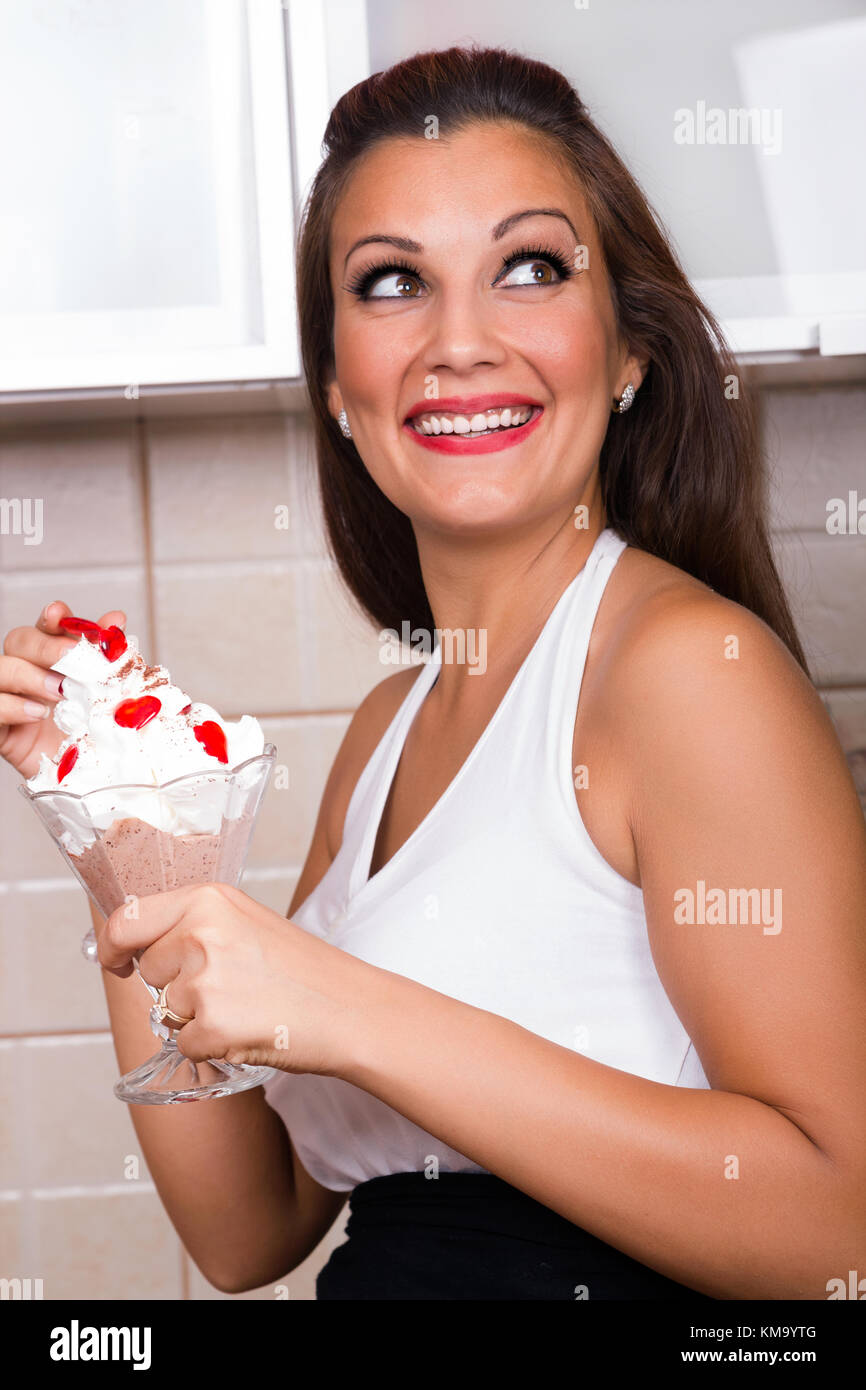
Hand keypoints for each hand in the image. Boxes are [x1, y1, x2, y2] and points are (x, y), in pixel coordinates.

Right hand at [0, 600, 126, 778]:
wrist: (94, 781)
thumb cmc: (100, 734)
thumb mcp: (112, 696)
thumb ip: (110, 658)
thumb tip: (116, 617)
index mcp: (53, 660)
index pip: (45, 628)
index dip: (52, 619)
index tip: (61, 614)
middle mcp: (27, 673)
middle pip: (18, 641)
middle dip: (45, 645)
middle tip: (71, 656)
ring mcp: (7, 698)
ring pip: (0, 670)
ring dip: (29, 675)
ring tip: (59, 691)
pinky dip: (12, 706)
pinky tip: (37, 714)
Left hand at [98, 881, 374, 1078]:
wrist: (350, 1008)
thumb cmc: (304, 969)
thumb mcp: (246, 921)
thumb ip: (193, 924)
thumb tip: (139, 946)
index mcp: (208, 899)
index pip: (127, 919)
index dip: (113, 946)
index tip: (116, 961)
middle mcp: (200, 933)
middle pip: (149, 970)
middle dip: (174, 984)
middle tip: (228, 985)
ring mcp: (204, 980)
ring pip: (167, 1010)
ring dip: (197, 1017)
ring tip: (247, 1004)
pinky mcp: (213, 1026)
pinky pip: (185, 1044)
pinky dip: (211, 1046)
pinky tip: (249, 1028)